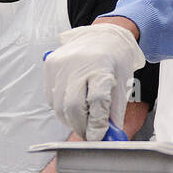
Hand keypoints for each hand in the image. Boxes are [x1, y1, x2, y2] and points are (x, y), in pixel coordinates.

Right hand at [43, 23, 144, 140]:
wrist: (103, 36)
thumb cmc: (116, 61)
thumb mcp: (122, 84)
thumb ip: (114, 112)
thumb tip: (108, 137)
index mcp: (101, 66)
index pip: (96, 101)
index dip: (97, 123)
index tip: (98, 136)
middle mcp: (78, 64)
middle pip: (72, 107)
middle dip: (81, 126)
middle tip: (89, 134)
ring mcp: (61, 65)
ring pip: (59, 105)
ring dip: (71, 119)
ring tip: (83, 120)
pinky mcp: (50, 66)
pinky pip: (52, 97)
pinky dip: (61, 108)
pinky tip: (73, 105)